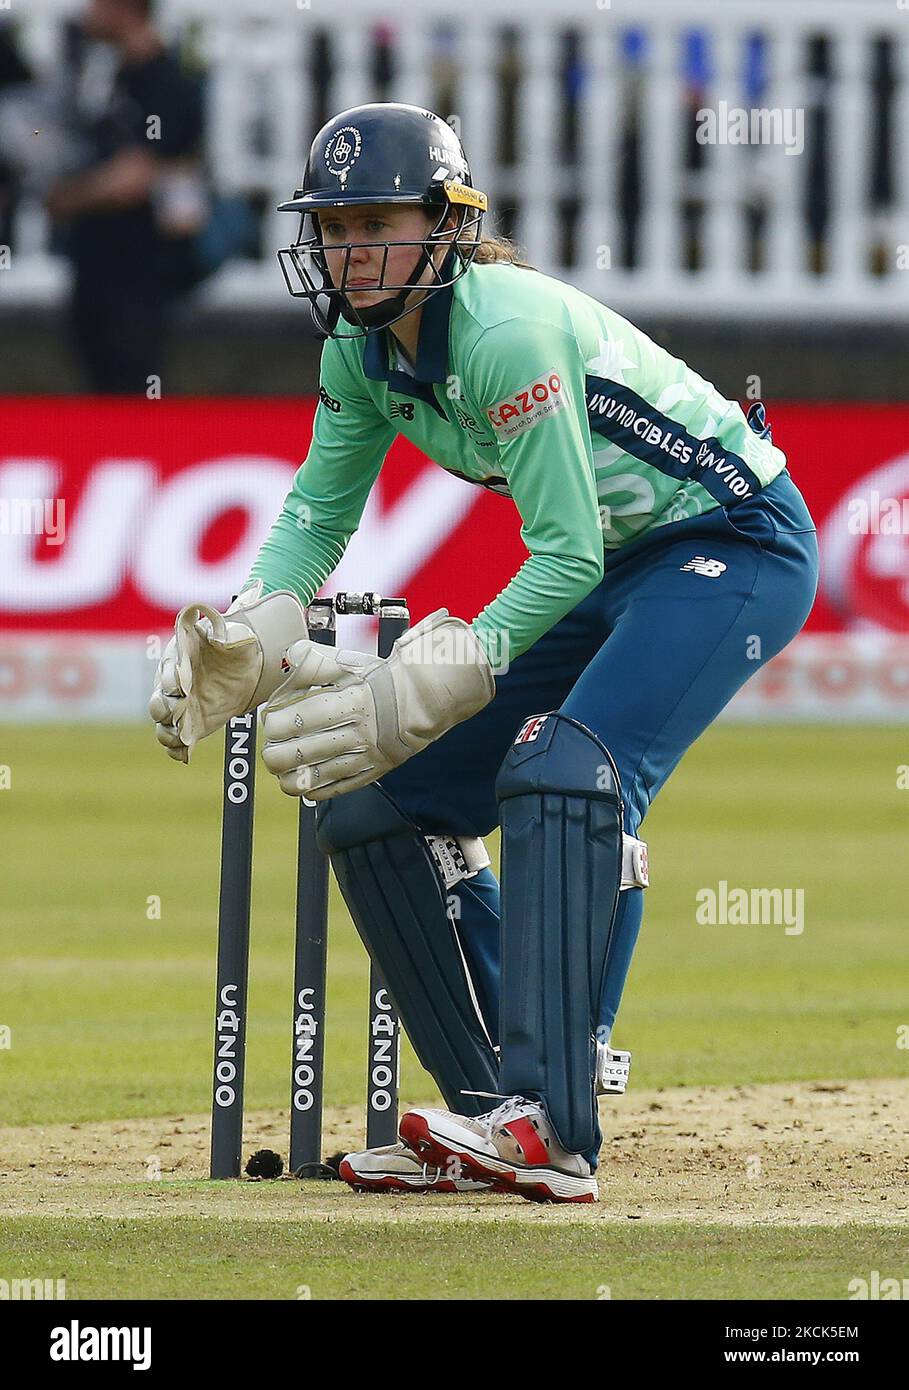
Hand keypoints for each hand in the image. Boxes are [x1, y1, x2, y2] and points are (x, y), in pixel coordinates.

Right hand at [148, 584, 307, 760]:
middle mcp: (175, 679)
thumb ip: (228, 630)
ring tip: (180, 738)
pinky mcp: (192, 720)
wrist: (253, 661)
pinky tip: (184, 752)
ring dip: (168, 731)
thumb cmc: (242, 640)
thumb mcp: (238, 632)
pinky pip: (176, 737)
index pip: (170, 667)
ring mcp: (181, 702)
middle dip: (164, 707)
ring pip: (163, 721)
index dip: (172, 678)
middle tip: (179, 712)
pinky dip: (176, 746)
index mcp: (181, 654)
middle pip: (158, 698)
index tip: (181, 686)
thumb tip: (228, 621)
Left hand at [260, 608, 495, 798]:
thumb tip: (290, 656)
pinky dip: (317, 790)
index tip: (271, 721)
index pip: (302, 718)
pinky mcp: (373, 771)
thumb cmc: (382, 680)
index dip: (278, 724)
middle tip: (270, 749)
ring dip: (291, 777)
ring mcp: (365, 756)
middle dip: (277, 754)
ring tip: (281, 771)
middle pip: (304, 752)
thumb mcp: (350, 662)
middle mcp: (357, 732)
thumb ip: (317, 660)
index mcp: (351, 702)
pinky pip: (340, 787)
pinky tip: (303, 786)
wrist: (423, 700)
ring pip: (318, 775)